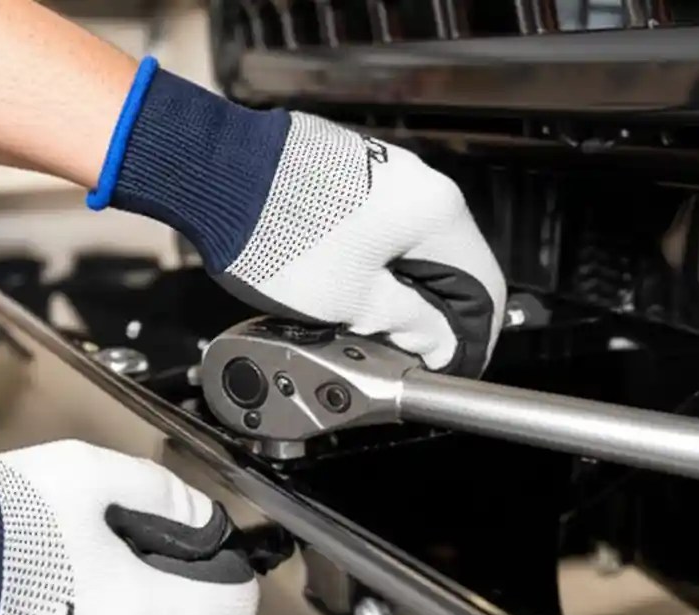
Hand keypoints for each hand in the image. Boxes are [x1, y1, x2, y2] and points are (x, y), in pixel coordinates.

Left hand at [89, 59, 506, 377]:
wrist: (214, 176)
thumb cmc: (277, 231)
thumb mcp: (352, 303)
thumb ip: (406, 326)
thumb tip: (435, 344)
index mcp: (435, 212)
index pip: (483, 286)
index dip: (469, 336)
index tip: (444, 361)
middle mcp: (415, 181)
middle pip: (445, 264)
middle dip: (423, 312)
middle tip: (390, 345)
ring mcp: (378, 170)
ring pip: (405, 245)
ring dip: (390, 286)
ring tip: (350, 316)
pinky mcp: (345, 170)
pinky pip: (374, 223)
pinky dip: (364, 257)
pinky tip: (329, 280)